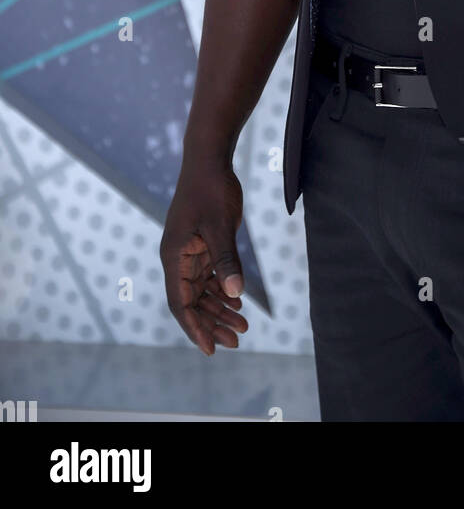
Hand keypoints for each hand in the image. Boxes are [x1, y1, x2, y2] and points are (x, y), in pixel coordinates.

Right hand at [160, 163, 248, 355]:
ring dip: (220, 308)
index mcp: (174, 257)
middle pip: (192, 302)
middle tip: (236, 341)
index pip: (180, 303)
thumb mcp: (220, 225)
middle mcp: (178, 259)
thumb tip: (235, 292)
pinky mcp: (202, 245)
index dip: (195, 327)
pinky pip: (209, 276)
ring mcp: (189, 252)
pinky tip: (238, 301)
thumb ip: (226, 259)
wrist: (209, 159)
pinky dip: (223, 289)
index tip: (211, 348)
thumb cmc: (211, 189)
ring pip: (202, 291)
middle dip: (212, 323)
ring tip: (243, 327)